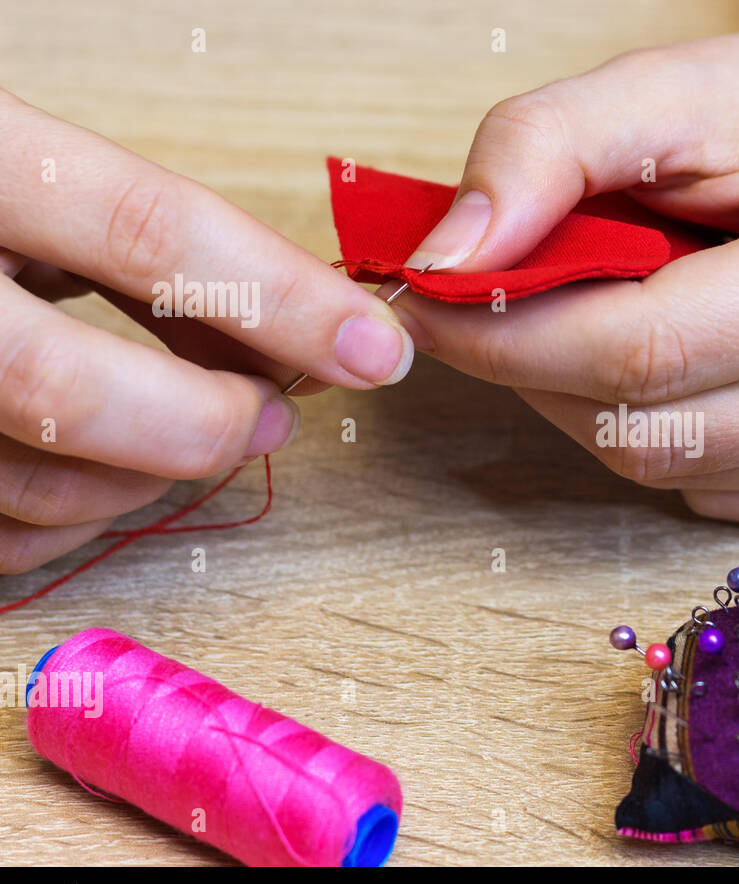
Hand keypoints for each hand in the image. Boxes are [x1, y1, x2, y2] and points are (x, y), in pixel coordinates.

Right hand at [0, 90, 413, 572]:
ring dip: (142, 479)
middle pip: (65, 390)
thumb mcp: (30, 178)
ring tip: (189, 436)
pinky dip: (68, 522)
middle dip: (201, 422)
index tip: (376, 348)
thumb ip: (137, 242)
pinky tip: (99, 475)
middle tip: (272, 417)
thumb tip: (292, 322)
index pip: (140, 230)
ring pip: (24, 484)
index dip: (280, 299)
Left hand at [386, 0, 738, 529]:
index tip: (432, 302)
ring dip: (601, 402)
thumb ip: (543, 149)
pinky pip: (715, 491)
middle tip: (510, 303)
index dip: (511, 337)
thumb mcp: (671, 87)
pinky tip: (701, 361)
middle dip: (544, 373)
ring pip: (672, 471)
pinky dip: (670, 431)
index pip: (643, 352)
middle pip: (648, 432)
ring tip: (625, 309)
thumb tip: (444, 263)